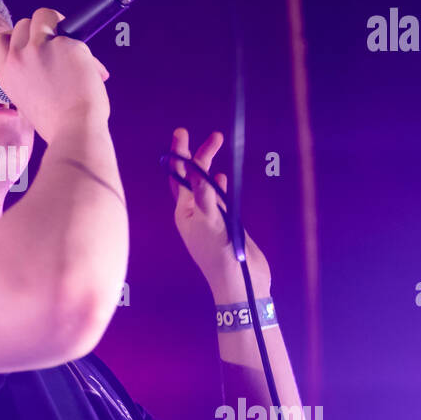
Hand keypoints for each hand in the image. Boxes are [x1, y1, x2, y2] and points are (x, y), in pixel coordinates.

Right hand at [0, 8, 109, 142]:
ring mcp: (39, 48)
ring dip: (57, 24)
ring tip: (69, 48)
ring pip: (43, 15)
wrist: (74, 130)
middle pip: (22, 24)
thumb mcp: (25, 97)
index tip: (30, 47)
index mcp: (5, 73)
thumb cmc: (55, 121)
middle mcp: (17, 57)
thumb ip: (26, 73)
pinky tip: (89, 70)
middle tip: (56, 46)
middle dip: (39, 30)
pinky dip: (82, 49)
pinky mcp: (65, 44)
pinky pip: (73, 33)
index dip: (15, 40)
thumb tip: (45, 53)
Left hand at [168, 128, 270, 297]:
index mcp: (184, 214)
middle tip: (214, 135)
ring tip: (217, 145)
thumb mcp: (212, 224)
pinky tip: (224, 176)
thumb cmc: (221, 258)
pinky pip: (219, 199)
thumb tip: (197, 171)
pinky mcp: (226, 224)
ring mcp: (210, 219)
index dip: (180, 154)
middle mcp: (193, 214)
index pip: (179, 178)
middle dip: (199, 155)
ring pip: (206, 186)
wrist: (241, 286)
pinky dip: (220, 186)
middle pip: (192, 178)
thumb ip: (206, 198)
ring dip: (209, 167)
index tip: (182, 133)